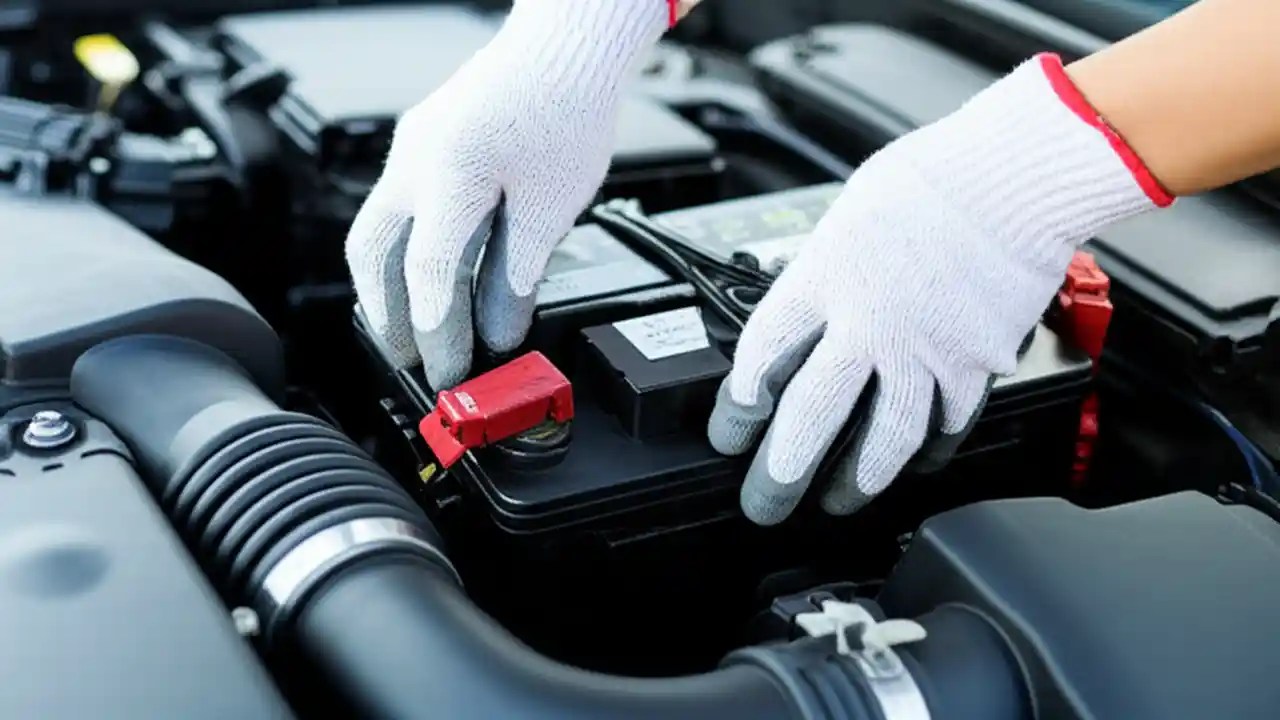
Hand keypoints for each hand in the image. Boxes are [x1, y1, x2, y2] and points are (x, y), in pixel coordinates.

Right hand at [346, 0, 666, 389]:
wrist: (564, 50)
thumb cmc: (567, 110)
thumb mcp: (552, 207)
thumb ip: (516, 274)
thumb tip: (497, 330)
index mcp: (450, 174)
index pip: (428, 275)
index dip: (435, 333)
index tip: (449, 371)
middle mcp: (415, 160)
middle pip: (372, 254)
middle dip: (387, 315)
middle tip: (411, 358)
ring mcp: (411, 147)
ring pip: (377, 230)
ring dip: (389, 285)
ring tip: (414, 327)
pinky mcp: (421, 141)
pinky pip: (397, 205)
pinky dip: (406, 249)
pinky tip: (429, 273)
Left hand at [708, 55, 1170, 525]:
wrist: (1014, 177)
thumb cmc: (931, 181)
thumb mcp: (844, 220)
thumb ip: (818, 275)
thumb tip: (797, 310)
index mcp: (824, 280)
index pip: (761, 359)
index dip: (738, 407)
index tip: (730, 431)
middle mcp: (867, 324)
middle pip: (810, 417)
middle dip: (780, 473)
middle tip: (765, 503)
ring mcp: (923, 350)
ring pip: (883, 439)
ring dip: (856, 480)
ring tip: (838, 501)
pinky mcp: (974, 362)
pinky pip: (946, 423)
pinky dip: (929, 449)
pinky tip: (916, 464)